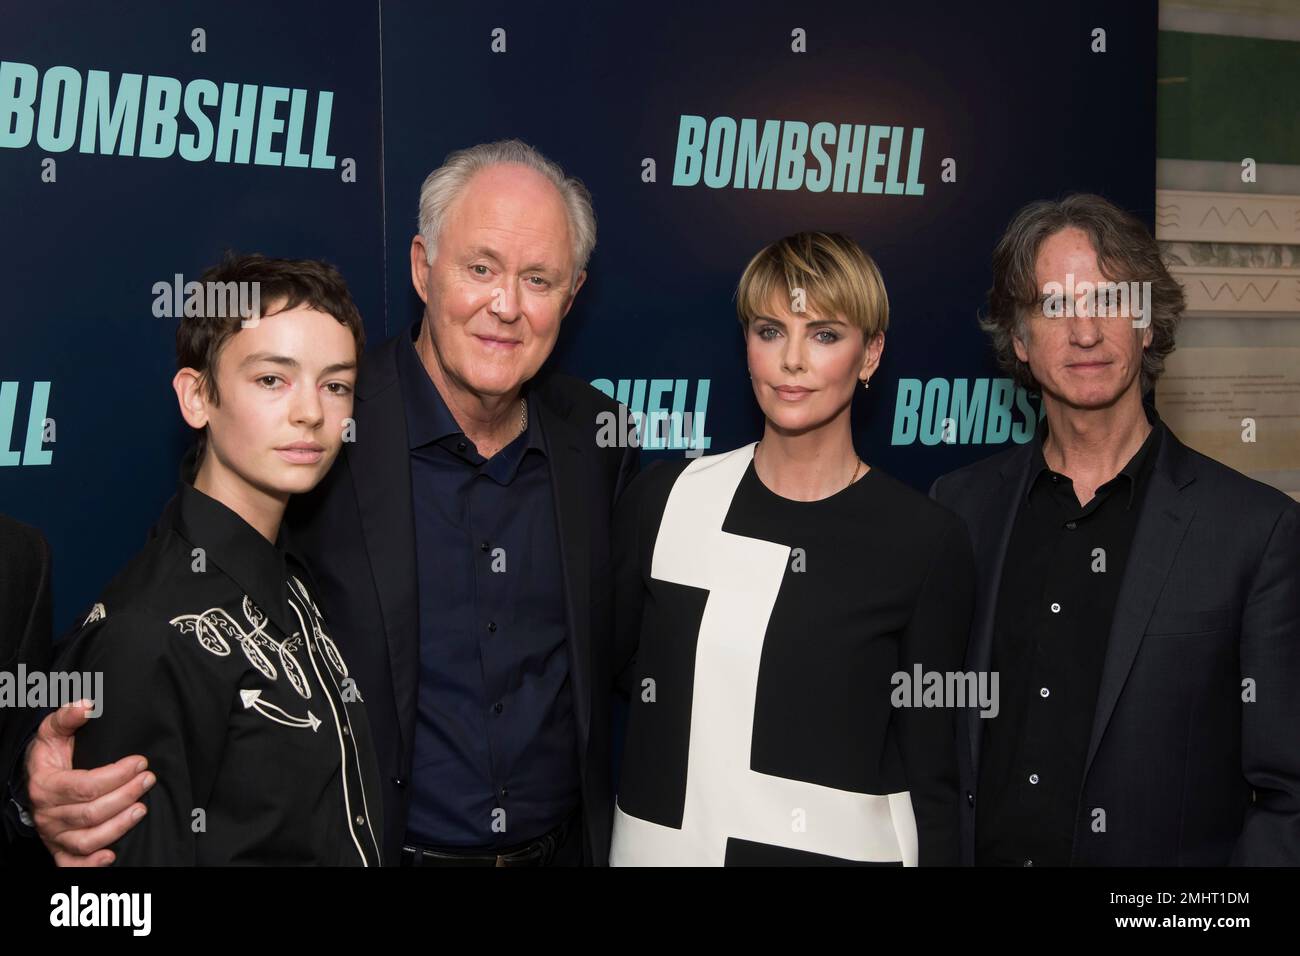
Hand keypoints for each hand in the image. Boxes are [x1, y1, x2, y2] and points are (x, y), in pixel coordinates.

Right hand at [24, 700, 152, 865]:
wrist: (32, 781)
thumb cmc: (48, 756)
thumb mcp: (52, 732)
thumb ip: (67, 717)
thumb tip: (86, 705)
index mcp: (47, 786)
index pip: (85, 786)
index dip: (117, 775)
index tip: (140, 762)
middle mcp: (48, 815)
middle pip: (91, 813)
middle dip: (125, 796)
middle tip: (149, 780)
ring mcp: (54, 835)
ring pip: (87, 840)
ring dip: (118, 826)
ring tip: (142, 809)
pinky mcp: (60, 849)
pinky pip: (72, 865)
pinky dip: (91, 864)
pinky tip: (112, 855)